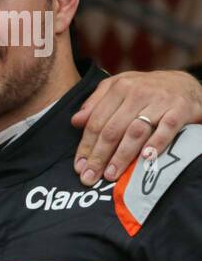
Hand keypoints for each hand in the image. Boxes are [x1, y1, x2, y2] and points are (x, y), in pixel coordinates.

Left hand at [71, 69, 201, 185]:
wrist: (185, 84)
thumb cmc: (145, 90)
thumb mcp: (118, 88)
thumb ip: (96, 103)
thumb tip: (75, 121)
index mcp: (119, 88)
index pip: (96, 121)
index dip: (86, 146)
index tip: (78, 166)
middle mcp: (138, 93)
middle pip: (112, 130)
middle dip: (99, 156)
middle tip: (90, 177)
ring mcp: (160, 101)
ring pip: (135, 132)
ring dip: (121, 156)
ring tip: (110, 174)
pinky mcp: (180, 109)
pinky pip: (166, 129)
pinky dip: (156, 144)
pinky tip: (145, 158)